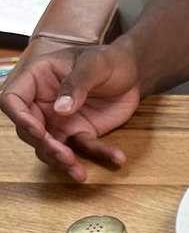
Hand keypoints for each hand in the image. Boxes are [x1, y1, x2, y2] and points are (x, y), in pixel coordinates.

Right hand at [0, 41, 140, 181]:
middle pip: (30, 131)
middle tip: (65, 156)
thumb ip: (76, 85)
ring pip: (51, 148)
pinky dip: (100, 155)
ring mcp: (61, 122)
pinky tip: (118, 157)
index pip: (13, 99)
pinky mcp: (82, 133)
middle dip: (45, 147)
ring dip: (62, 163)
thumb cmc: (108, 60)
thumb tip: (61, 109)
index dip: (20, 117)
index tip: (38, 131)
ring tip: (80, 172)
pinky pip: (86, 149)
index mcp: (38, 79)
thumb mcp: (94, 65)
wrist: (132, 72)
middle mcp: (44, 103)